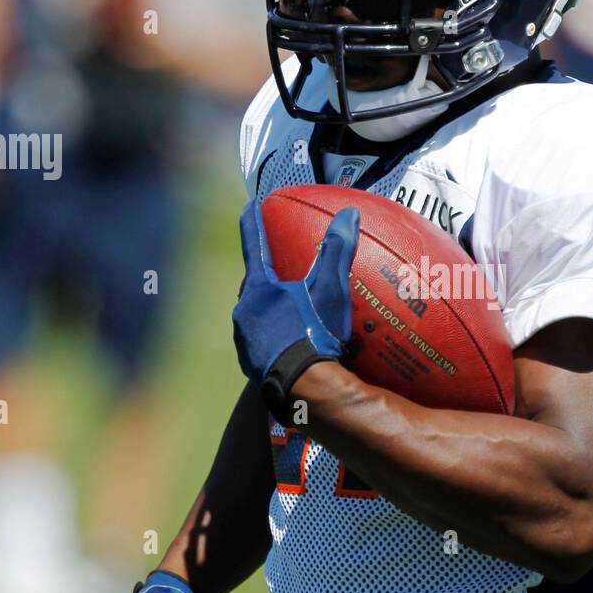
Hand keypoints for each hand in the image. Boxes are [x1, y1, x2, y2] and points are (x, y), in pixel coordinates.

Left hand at [232, 200, 358, 421]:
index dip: (252, 222)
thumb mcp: (330, 291)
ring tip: (288, 311)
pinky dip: (272, 336)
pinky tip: (288, 342)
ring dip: (268, 310)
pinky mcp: (250, 364)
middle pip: (253, 284)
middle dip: (263, 275)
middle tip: (278, 270)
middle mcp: (244, 312)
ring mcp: (244, 340)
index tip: (250, 205)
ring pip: (255, 315)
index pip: (253, 245)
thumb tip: (349, 215)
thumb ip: (337, 251)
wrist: (304, 388)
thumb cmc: (315, 335)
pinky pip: (260, 341)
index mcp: (259, 289)